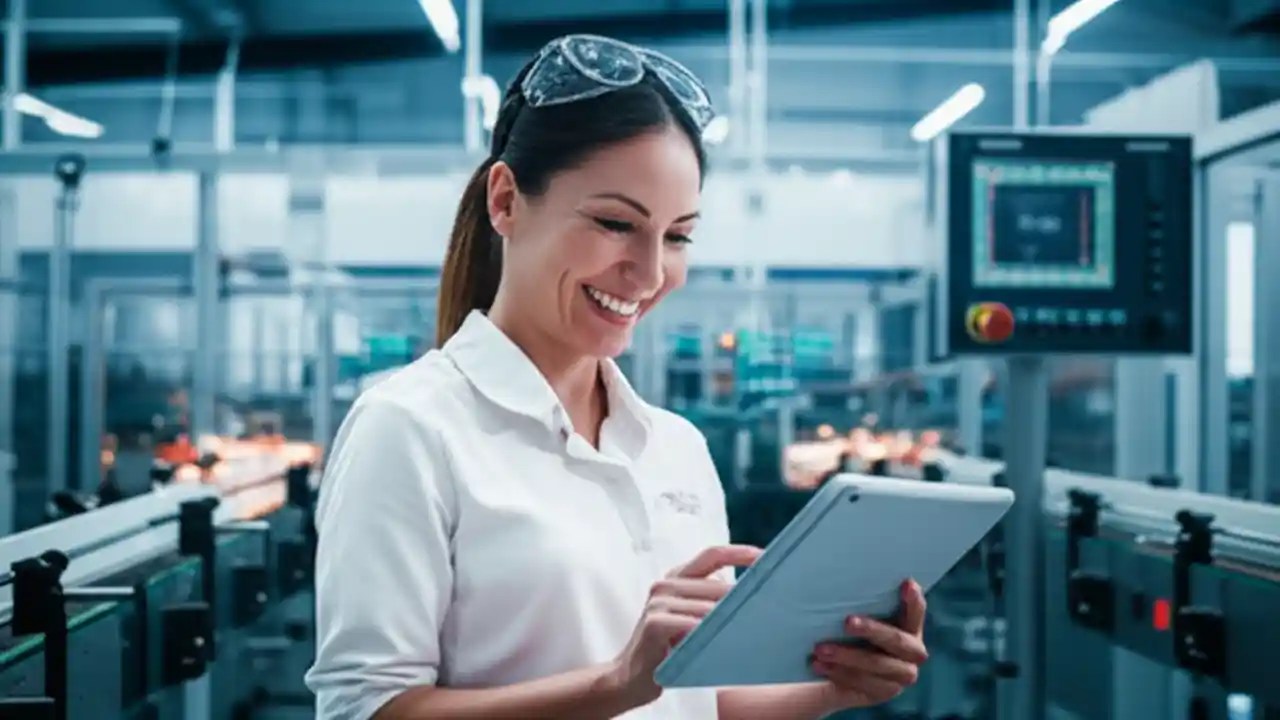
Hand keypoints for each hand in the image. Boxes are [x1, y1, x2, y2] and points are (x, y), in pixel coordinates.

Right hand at [606, 545, 762, 706]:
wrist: (631, 676)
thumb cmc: (667, 647)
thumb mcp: (690, 619)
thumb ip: (710, 602)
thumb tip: (752, 595)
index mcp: (676, 578)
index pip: (712, 554)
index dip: (740, 552)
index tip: (767, 557)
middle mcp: (665, 585)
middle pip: (716, 583)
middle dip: (744, 596)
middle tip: (773, 605)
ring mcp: (658, 603)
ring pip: (708, 605)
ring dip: (731, 618)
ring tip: (754, 627)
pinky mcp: (655, 623)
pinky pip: (692, 624)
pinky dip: (709, 632)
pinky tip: (722, 640)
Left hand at [811, 579, 928, 712]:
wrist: (846, 673)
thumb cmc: (856, 634)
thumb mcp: (864, 618)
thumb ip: (866, 604)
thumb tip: (844, 573)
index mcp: (912, 627)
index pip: (917, 611)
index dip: (913, 599)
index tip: (906, 583)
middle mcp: (914, 653)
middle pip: (896, 640)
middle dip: (871, 630)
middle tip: (847, 622)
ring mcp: (902, 676)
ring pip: (876, 665)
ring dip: (847, 657)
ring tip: (820, 649)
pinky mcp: (884, 693)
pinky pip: (862, 684)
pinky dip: (838, 673)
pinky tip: (819, 665)